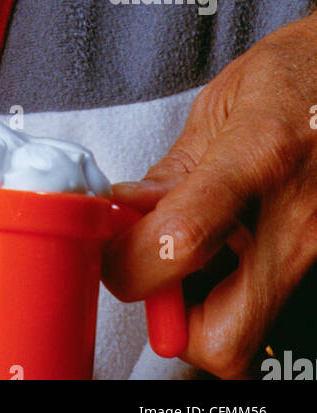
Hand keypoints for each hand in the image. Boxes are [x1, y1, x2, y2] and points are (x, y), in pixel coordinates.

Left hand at [101, 15, 316, 377]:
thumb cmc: (299, 75)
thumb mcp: (224, 102)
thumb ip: (175, 168)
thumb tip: (128, 213)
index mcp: (258, 155)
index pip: (179, 242)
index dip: (129, 263)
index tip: (114, 248)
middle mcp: (296, 217)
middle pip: (224, 336)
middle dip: (176, 321)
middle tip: (158, 272)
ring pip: (252, 330)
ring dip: (208, 308)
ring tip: (197, 250)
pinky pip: (273, 300)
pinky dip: (241, 289)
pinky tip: (233, 245)